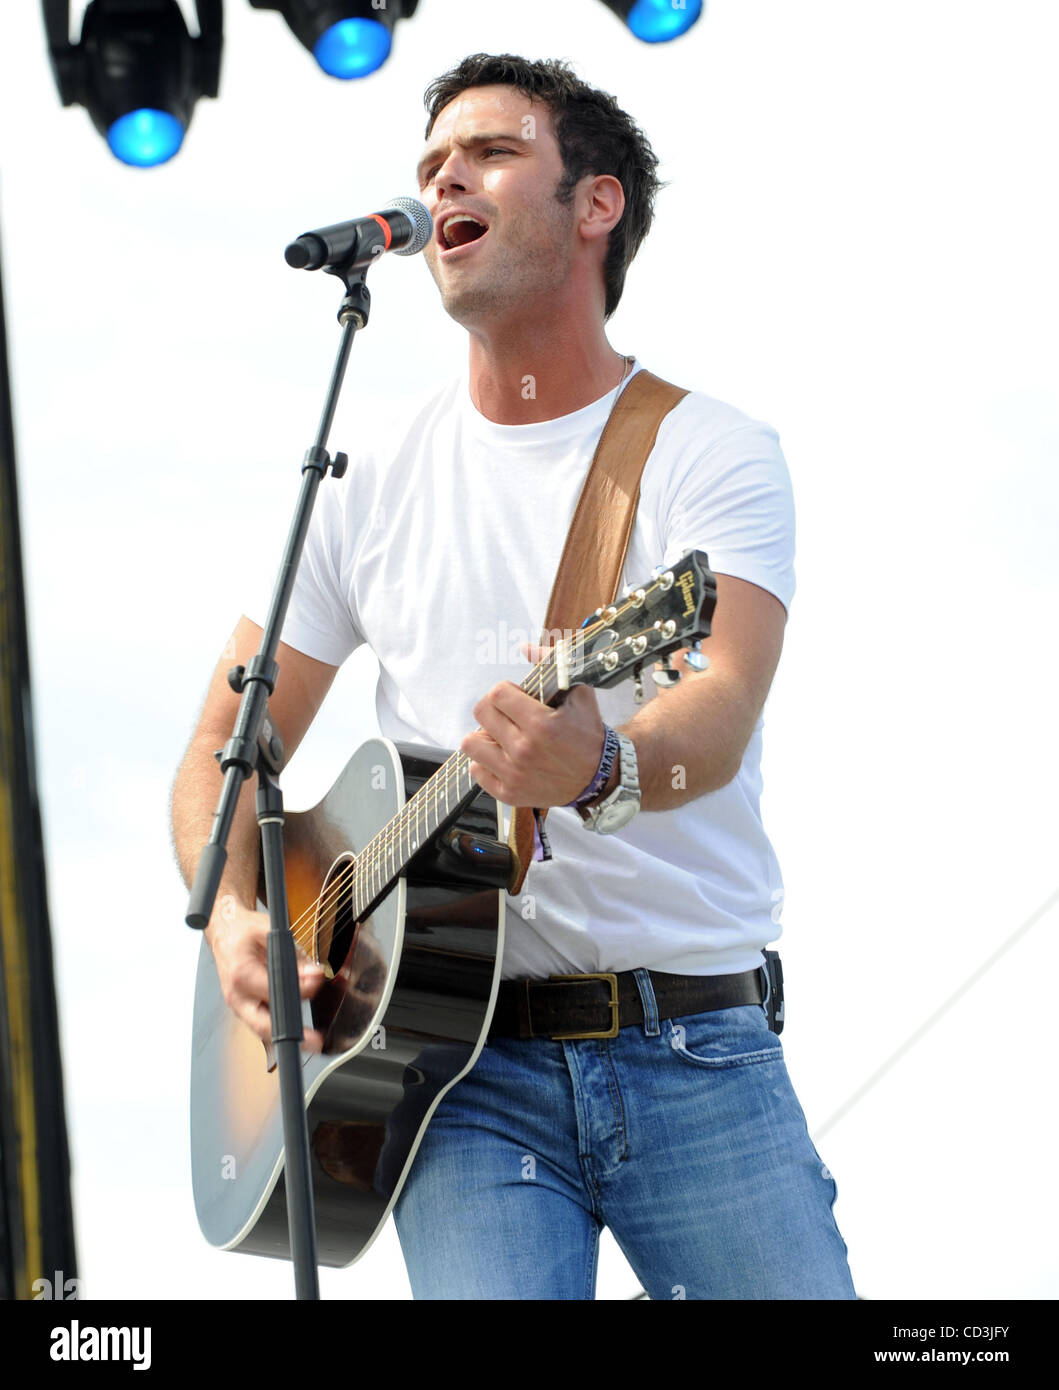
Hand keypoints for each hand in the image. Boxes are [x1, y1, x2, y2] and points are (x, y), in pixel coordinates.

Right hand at [206, 895, 325, 1052]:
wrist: (224, 933)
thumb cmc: (243, 931)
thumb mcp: (270, 932)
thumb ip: (293, 954)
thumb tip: (314, 974)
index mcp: (241, 973)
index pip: (275, 990)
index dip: (300, 990)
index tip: (316, 988)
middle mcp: (237, 995)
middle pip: (263, 1025)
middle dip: (290, 1034)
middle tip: (314, 1041)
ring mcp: (239, 1006)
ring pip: (263, 1029)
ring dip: (288, 1031)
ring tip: (311, 1036)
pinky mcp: (244, 1010)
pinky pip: (263, 1024)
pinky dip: (280, 1025)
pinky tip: (296, 1028)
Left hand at [461, 642, 606, 806]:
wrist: (600, 776)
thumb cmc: (588, 733)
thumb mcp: (579, 694)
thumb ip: (552, 665)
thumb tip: (525, 647)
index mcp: (541, 724)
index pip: (497, 693)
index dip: (506, 691)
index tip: (517, 697)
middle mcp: (524, 750)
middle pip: (481, 713)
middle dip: (494, 709)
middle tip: (508, 715)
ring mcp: (515, 775)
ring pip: (470, 743)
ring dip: (484, 736)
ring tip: (501, 737)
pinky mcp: (510, 794)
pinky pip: (476, 771)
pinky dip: (485, 762)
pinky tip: (502, 757)